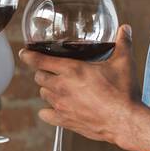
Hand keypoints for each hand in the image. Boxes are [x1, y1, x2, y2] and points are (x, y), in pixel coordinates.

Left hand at [18, 25, 137, 144]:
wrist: (125, 121)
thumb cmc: (123, 93)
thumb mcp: (124, 63)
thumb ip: (122, 43)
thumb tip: (124, 29)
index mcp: (72, 70)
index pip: (39, 60)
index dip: (29, 55)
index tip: (24, 53)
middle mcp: (62, 87)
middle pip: (39, 77)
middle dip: (43, 72)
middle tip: (52, 71)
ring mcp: (61, 105)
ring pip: (43, 94)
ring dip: (47, 89)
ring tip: (58, 88)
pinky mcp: (64, 120)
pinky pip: (45, 115)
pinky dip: (48, 111)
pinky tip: (55, 108)